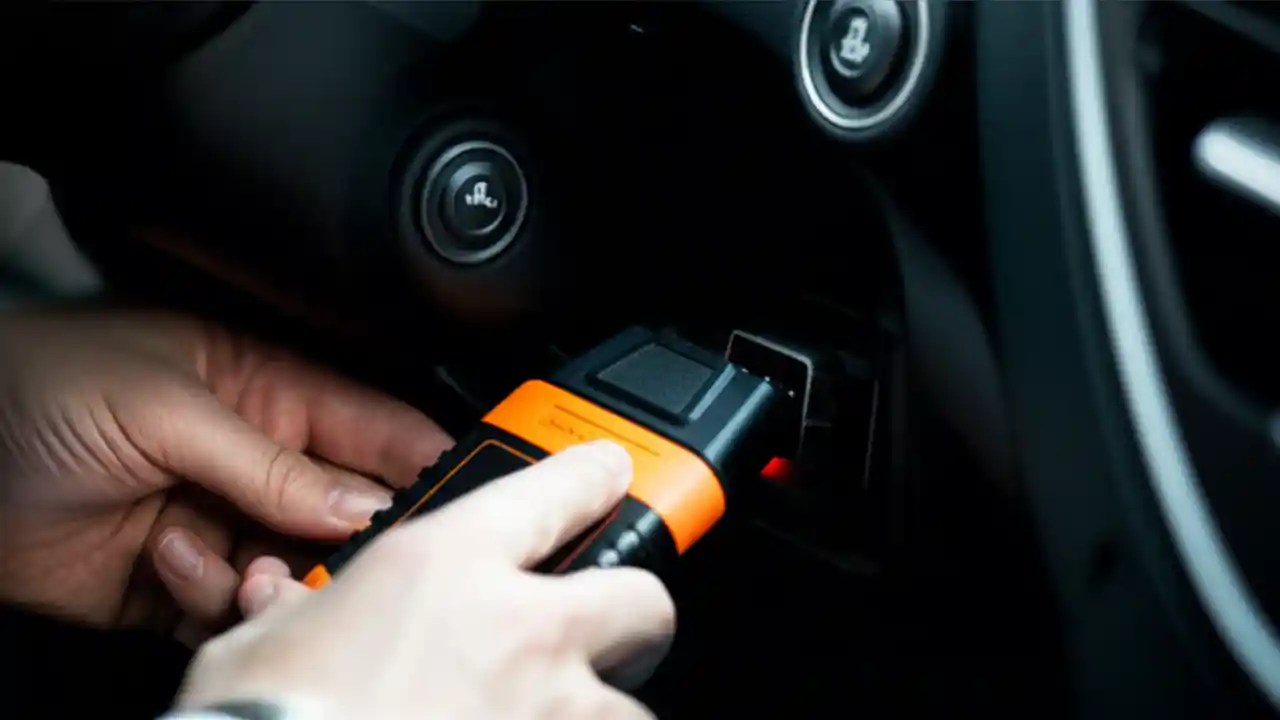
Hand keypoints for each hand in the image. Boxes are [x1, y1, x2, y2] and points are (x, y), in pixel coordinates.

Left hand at [0, 310, 452, 642]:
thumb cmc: (37, 382)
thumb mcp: (164, 403)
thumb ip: (270, 460)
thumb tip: (360, 504)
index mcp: (268, 391)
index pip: (376, 425)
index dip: (425, 457)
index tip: (461, 496)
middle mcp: (256, 461)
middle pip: (346, 510)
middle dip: (352, 539)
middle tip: (343, 555)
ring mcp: (221, 521)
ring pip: (296, 568)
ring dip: (277, 577)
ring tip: (242, 562)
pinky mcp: (181, 581)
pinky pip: (234, 609)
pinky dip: (214, 603)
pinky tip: (171, 561)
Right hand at [178, 441, 674, 719]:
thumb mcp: (262, 647)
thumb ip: (296, 613)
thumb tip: (278, 603)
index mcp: (448, 566)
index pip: (562, 488)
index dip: (595, 475)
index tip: (607, 474)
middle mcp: (519, 632)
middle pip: (642, 600)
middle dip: (628, 612)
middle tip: (597, 627)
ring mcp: (547, 711)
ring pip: (631, 706)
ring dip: (598, 709)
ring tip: (550, 712)